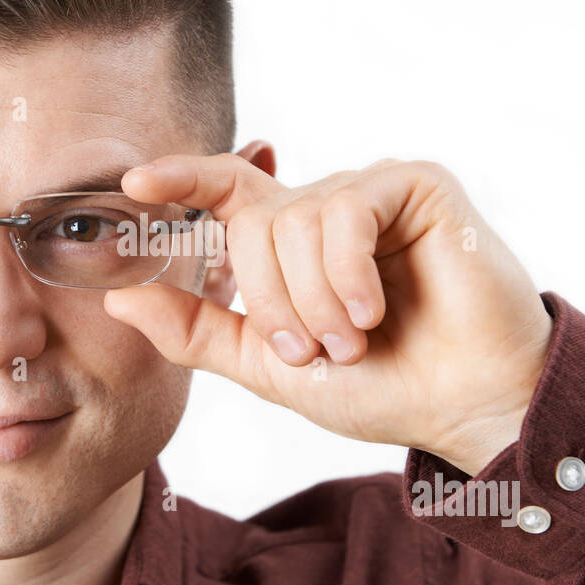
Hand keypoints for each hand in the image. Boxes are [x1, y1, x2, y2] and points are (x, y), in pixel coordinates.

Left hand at [103, 154, 552, 475]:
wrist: (465, 406)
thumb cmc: (380, 386)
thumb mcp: (270, 367)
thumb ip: (198, 330)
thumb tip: (119, 297)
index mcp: (289, 243)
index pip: (223, 191)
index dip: (179, 179)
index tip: (134, 182)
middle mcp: (325, 209)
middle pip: (251, 223)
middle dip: (271, 300)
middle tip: (313, 350)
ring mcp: (371, 192)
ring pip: (295, 220)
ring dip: (314, 299)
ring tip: (354, 339)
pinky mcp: (417, 185)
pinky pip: (347, 210)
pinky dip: (347, 272)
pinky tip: (374, 309)